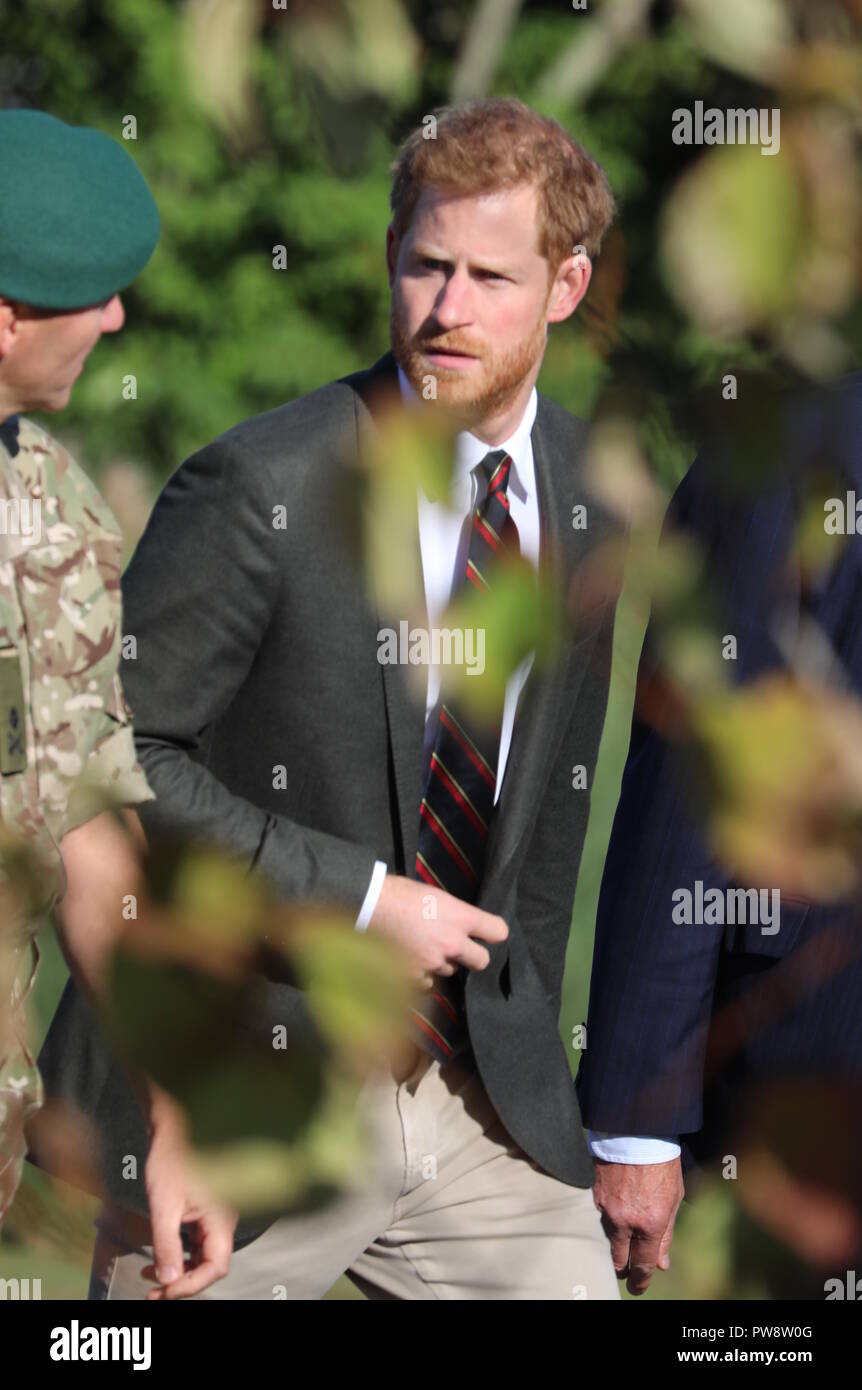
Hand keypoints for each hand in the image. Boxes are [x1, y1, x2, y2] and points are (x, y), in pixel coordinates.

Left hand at [142, 1096, 237, 1300]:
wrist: (172, 1126)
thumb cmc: (171, 1158)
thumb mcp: (163, 1205)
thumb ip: (167, 1245)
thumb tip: (167, 1280)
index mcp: (221, 1218)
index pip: (215, 1267)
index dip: (190, 1285)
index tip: (164, 1292)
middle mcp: (224, 1219)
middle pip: (210, 1264)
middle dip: (182, 1282)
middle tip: (152, 1294)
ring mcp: (215, 1215)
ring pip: (203, 1255)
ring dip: (179, 1271)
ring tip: (150, 1279)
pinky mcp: (205, 1211)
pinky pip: (197, 1242)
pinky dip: (180, 1255)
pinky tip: (160, 1259)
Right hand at [368, 874, 507, 985]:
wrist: (366, 907)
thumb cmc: (396, 893)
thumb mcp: (433, 894)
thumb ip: (452, 912)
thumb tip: (460, 922)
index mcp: (460, 917)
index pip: (498, 931)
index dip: (493, 932)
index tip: (488, 933)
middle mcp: (451, 943)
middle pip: (481, 961)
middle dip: (473, 955)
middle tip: (459, 947)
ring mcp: (433, 962)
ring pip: (450, 970)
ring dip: (441, 962)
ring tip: (422, 946)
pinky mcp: (414, 976)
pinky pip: (427, 981)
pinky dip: (421, 973)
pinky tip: (409, 958)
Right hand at [592, 1157, 683, 1295]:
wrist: (637, 1131)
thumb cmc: (661, 1163)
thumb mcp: (673, 1200)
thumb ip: (666, 1234)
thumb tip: (661, 1263)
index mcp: (649, 1223)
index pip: (641, 1264)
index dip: (640, 1281)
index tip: (638, 1287)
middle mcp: (624, 1220)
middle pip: (617, 1260)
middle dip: (623, 1269)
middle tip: (628, 1270)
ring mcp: (605, 1208)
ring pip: (606, 1240)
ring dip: (614, 1244)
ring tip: (622, 1240)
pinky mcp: (592, 1195)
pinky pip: (597, 1218)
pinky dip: (606, 1221)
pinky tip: (613, 1214)